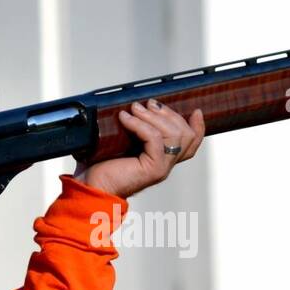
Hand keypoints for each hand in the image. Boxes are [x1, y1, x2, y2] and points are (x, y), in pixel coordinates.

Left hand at [73, 99, 204, 198]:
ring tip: (135, 109)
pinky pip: (155, 139)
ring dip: (153, 116)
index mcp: (162, 157)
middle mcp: (166, 163)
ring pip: (174, 134)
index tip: (196, 110)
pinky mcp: (154, 169)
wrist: (92, 186)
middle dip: (168, 113)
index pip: (191, 143)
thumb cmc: (101, 165)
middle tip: (147, 104)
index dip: (198, 126)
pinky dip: (140, 124)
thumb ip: (136, 128)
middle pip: (186, 134)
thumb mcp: (122, 141)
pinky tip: (125, 118)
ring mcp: (162, 167)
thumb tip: (137, 103)